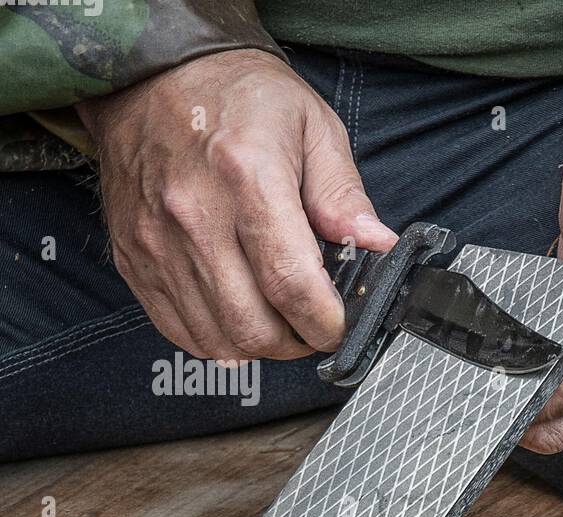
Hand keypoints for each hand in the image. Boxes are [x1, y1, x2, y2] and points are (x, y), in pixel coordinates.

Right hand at [77, 48, 397, 360]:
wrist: (150, 74)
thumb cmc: (238, 97)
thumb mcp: (312, 128)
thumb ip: (344, 195)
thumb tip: (379, 248)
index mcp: (248, 178)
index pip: (291, 284)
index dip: (325, 323)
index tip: (341, 325)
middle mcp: (195, 215)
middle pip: (252, 326)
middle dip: (296, 343)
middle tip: (314, 326)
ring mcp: (158, 242)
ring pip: (217, 339)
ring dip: (258, 346)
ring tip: (280, 321)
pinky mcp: (134, 258)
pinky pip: (178, 330)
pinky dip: (217, 339)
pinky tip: (239, 316)